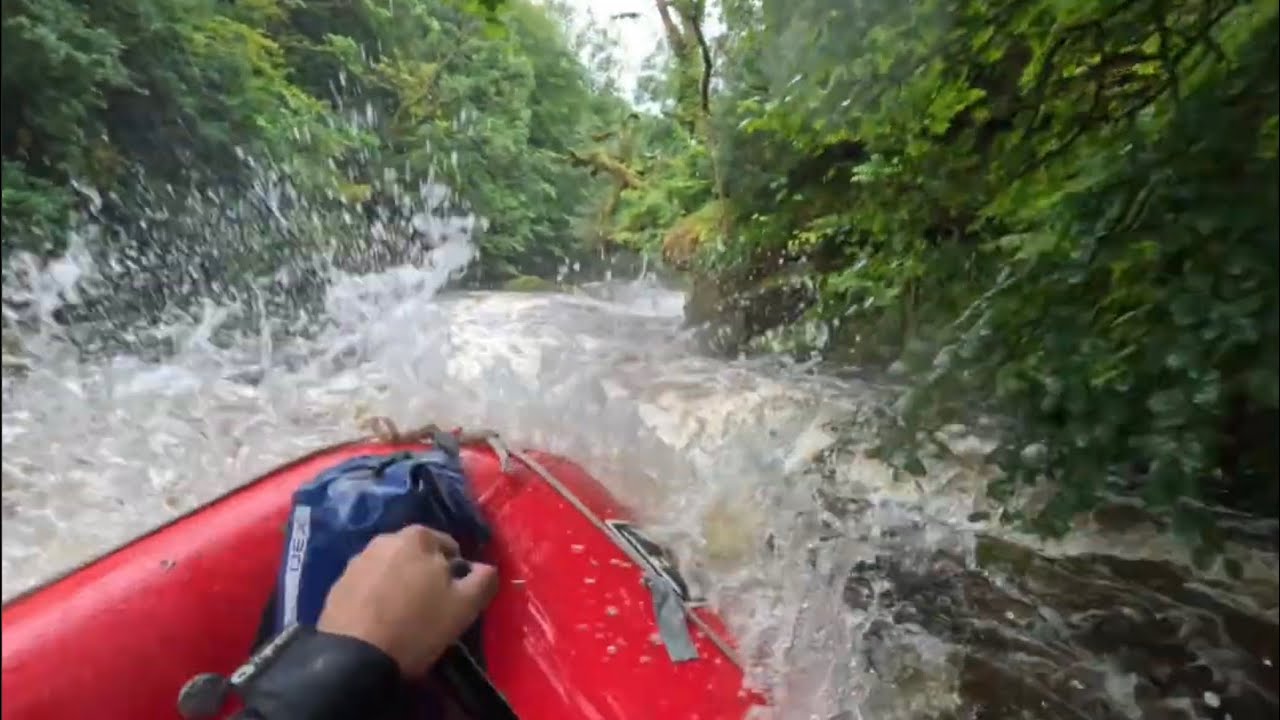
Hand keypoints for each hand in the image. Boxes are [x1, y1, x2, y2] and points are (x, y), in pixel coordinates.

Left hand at [317, 525, 498, 677]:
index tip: (452, 599)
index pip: (449, 547)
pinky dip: (376, 598)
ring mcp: (356, 561)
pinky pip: (368, 587)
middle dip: (425, 576)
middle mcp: (383, 539)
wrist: (355, 658)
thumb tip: (485, 568)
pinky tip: (379, 623)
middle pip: (417, 557)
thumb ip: (484, 579)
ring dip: (399, 586)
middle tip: (430, 609)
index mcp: (417, 537)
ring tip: (403, 619)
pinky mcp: (337, 585)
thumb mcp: (465, 606)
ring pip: (391, 571)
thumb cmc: (416, 626)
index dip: (456, 573)